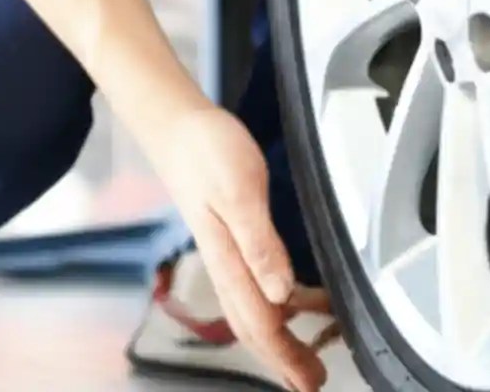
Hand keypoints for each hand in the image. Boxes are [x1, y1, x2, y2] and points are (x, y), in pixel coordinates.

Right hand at [147, 107, 327, 391]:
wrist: (176, 124)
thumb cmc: (206, 153)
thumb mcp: (240, 194)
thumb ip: (261, 244)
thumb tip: (281, 293)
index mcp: (230, 259)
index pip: (261, 323)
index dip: (286, 356)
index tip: (309, 380)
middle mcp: (227, 263)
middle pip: (255, 326)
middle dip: (284, 359)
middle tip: (313, 382)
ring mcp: (227, 252)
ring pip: (255, 308)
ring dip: (282, 334)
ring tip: (311, 350)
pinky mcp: (230, 236)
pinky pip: (254, 284)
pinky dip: (277, 301)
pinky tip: (293, 297)